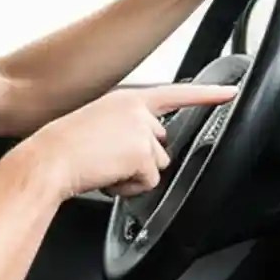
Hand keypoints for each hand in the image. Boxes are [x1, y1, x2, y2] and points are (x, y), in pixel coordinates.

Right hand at [20, 84, 238, 200]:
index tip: (231, 92)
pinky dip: (128, 187)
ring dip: (133, 175)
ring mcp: (142, 131)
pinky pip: (148, 182)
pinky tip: (107, 177)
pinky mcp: (142, 153)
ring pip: (156, 166)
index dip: (207, 94)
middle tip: (106, 160)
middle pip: (160, 144)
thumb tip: (144, 153)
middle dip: (139, 159)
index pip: (175, 94)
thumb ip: (125, 129)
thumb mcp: (97, 126)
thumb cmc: (62, 148)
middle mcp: (138, 111)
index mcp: (127, 99)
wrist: (48, 160)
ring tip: (102, 168)